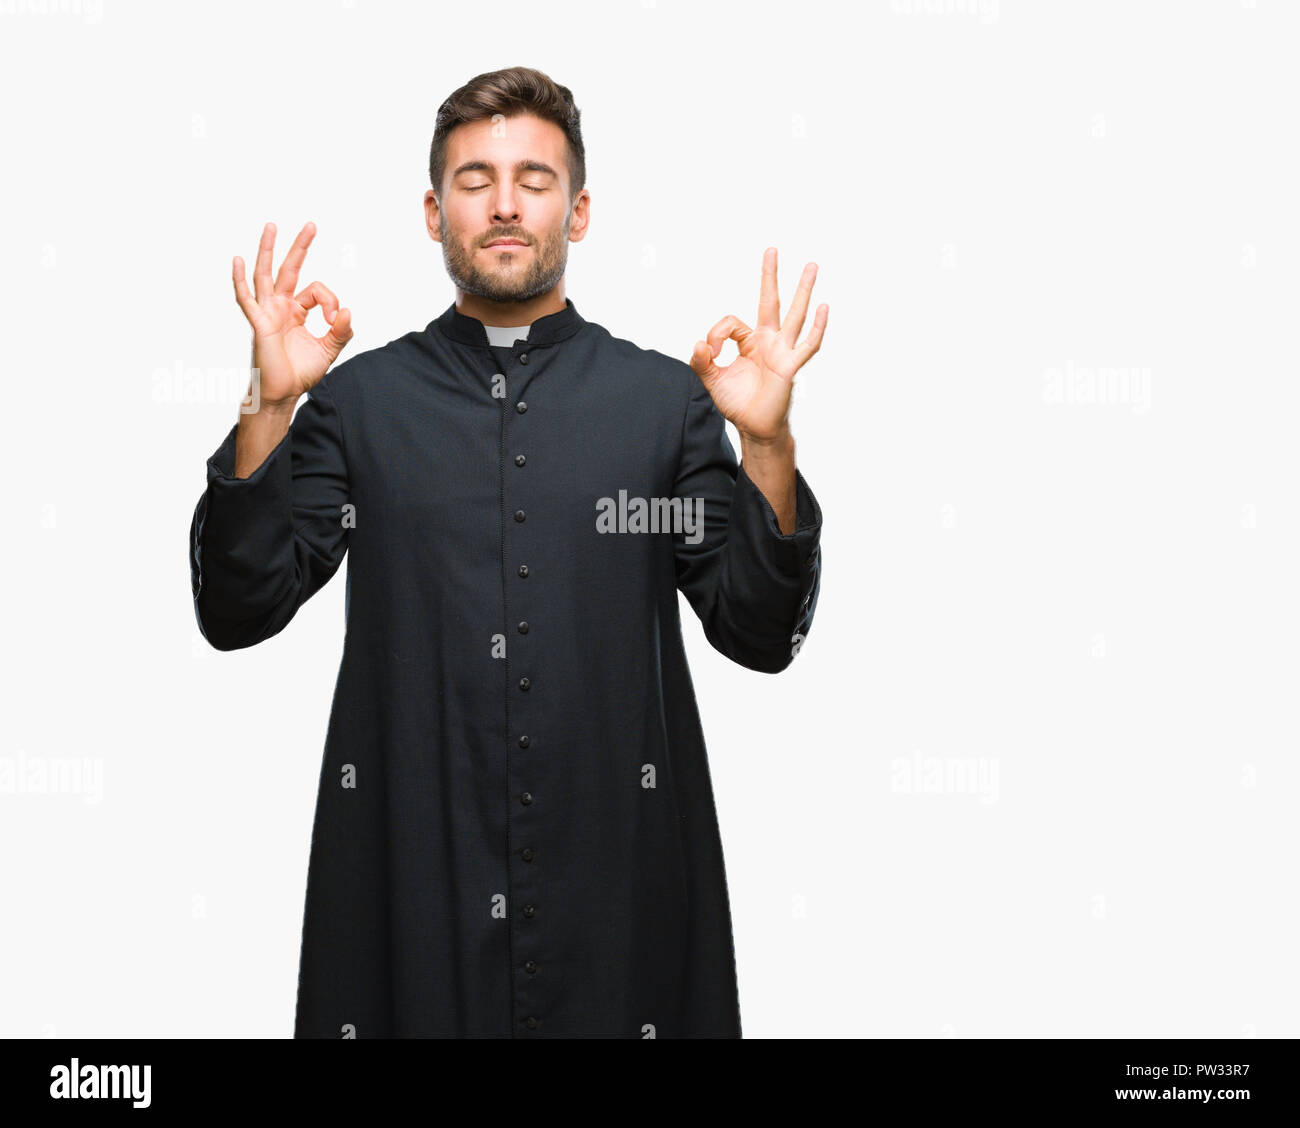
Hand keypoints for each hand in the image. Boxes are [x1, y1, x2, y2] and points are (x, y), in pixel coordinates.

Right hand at [232, 221, 353, 409]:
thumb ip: (342, 331)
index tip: (335, 322)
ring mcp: (268, 313)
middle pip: (289, 269)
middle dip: (300, 247)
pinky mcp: (259, 324)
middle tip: (311, 225)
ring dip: (269, 250)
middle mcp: (280, 307)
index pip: (317, 291)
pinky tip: (238, 260)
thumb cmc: (300, 372)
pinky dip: (240, 280)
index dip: (331, 302)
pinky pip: (247, 299)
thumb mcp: (329, 349)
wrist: (283, 393)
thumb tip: (348, 311)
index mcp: (296, 311)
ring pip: (266, 275)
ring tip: (272, 227)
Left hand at [688, 247, 827, 442]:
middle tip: (771, 249)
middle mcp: (769, 342)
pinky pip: (807, 345)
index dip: (717, 333)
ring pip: (795, 315)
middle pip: (771, 301)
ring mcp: (782, 352)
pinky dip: (817, 328)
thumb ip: (702, 362)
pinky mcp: (791, 367)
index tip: (710, 353)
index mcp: (751, 342)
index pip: (732, 323)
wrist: (754, 428)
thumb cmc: (738, 403)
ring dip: (803, 290)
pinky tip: (823, 308)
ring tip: (812, 266)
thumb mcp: (712, 380)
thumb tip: (699, 343)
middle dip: (770, 276)